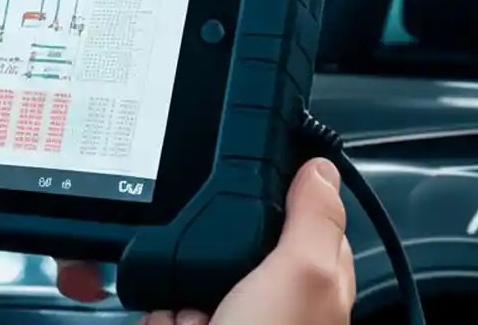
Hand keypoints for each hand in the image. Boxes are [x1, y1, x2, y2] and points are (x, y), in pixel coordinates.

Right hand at [57, 158, 354, 324]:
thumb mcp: (303, 278)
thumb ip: (312, 219)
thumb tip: (321, 167)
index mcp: (311, 278)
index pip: (290, 214)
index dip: (262, 196)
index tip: (233, 181)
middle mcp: (271, 300)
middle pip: (223, 239)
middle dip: (199, 249)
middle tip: (211, 280)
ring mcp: (228, 319)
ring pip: (183, 273)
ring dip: (172, 292)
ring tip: (191, 317)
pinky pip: (158, 307)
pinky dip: (156, 315)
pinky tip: (171, 324)